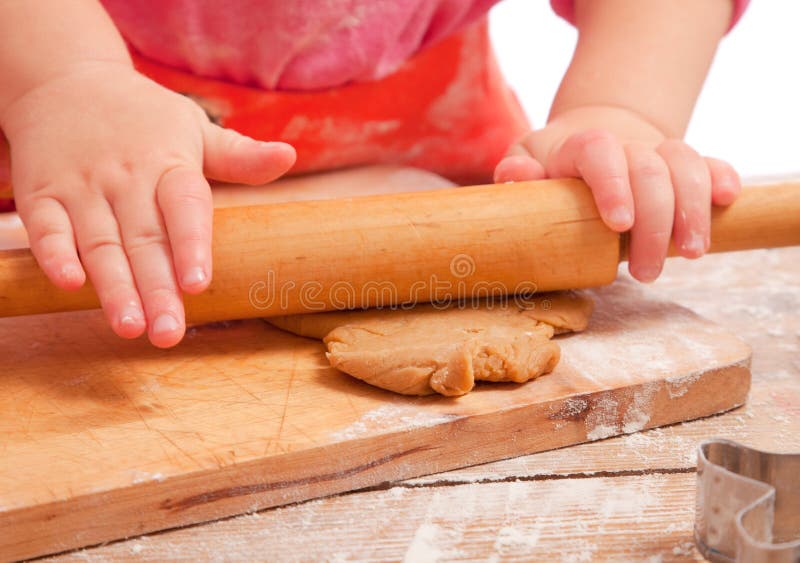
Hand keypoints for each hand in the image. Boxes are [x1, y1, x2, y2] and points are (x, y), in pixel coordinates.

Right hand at [1, 62, 295, 346]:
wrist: (65, 80)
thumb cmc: (145, 118)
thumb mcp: (194, 128)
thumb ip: (239, 156)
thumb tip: (289, 157)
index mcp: (168, 164)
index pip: (184, 206)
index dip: (191, 245)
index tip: (199, 285)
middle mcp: (126, 179)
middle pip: (144, 240)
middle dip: (157, 290)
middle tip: (169, 334)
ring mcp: (82, 187)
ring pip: (99, 243)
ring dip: (113, 287)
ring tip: (130, 327)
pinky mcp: (42, 195)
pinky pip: (45, 227)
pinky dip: (53, 255)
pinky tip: (68, 285)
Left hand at [494, 106, 740, 281]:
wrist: (593, 135)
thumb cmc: (553, 163)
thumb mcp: (527, 160)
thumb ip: (517, 171)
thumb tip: (516, 178)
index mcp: (582, 146)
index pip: (599, 153)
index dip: (612, 185)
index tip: (618, 225)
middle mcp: (625, 145)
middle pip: (649, 170)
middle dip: (655, 223)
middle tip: (648, 274)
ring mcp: (657, 152)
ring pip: (685, 165)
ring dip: (693, 210)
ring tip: (691, 255)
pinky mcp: (682, 164)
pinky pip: (709, 162)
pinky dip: (721, 178)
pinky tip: (727, 200)